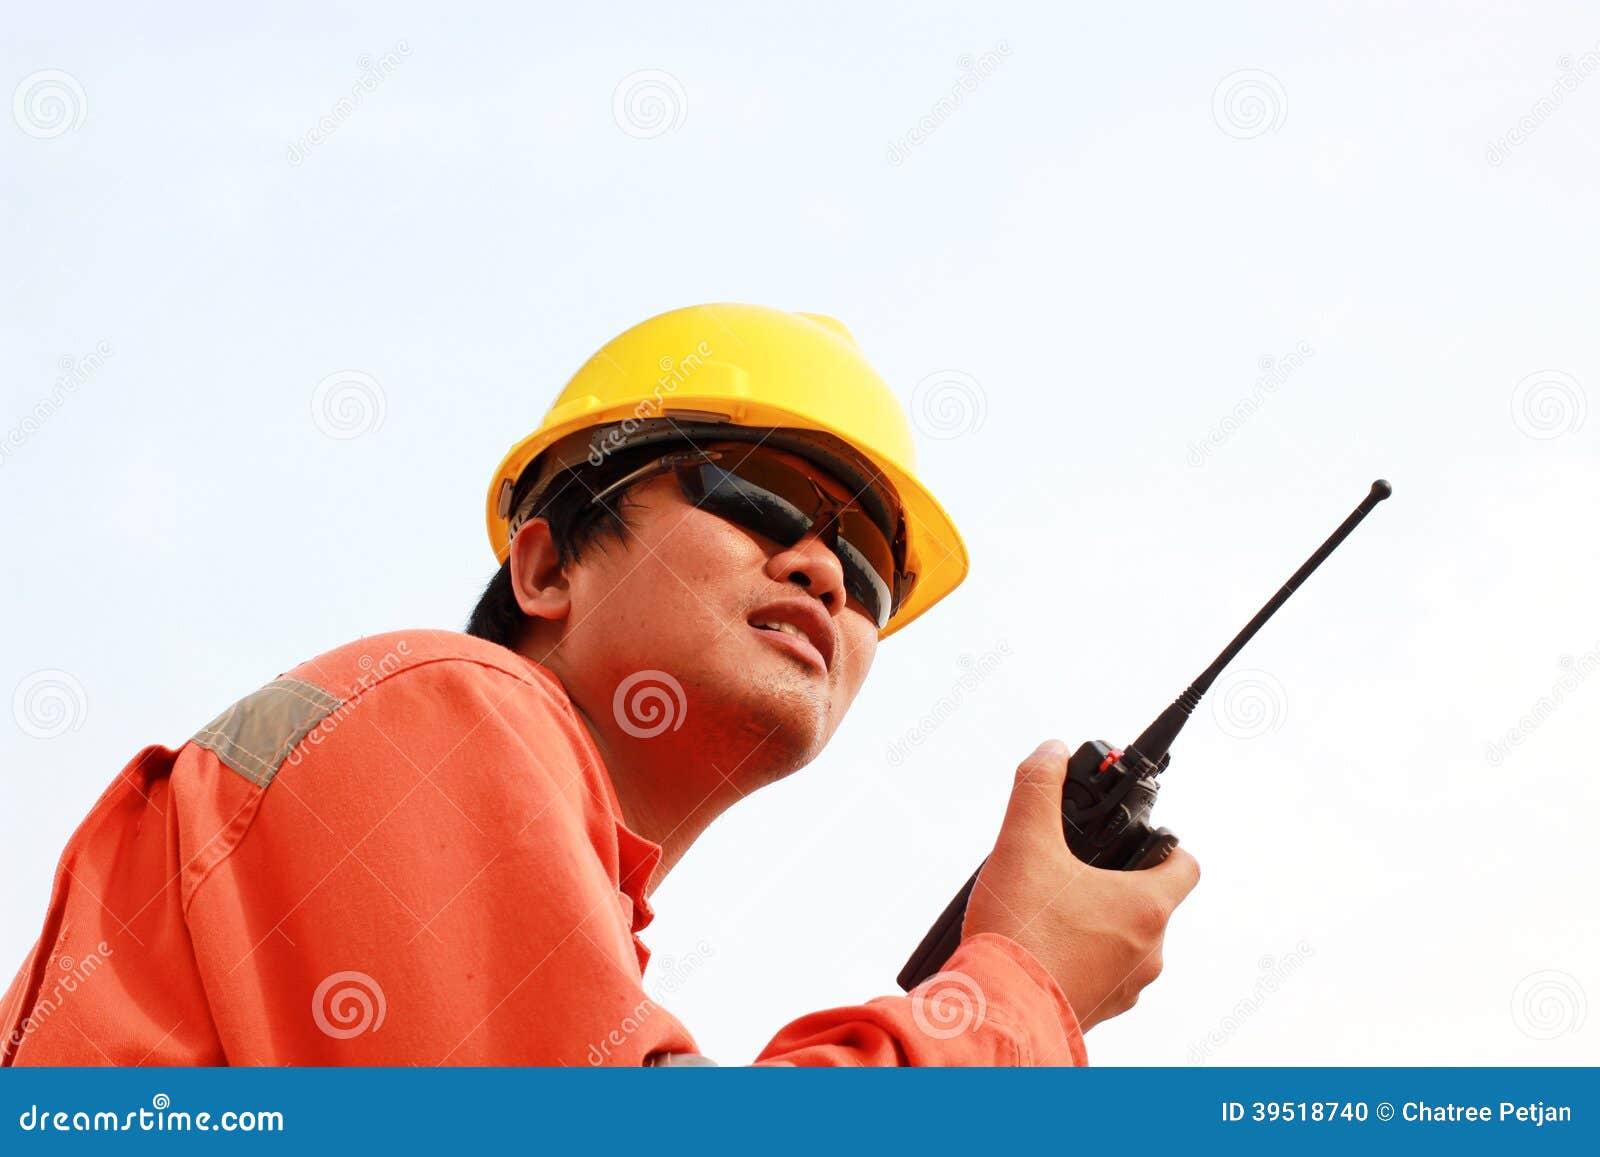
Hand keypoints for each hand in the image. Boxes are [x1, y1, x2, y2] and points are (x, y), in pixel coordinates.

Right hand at [963, 738, 1200, 1030]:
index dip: (1164, 843)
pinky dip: (1077, 958)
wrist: (998, 1013)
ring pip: (1125, 941)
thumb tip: (1050, 752)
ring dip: (1096, 923)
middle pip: (1149, 902)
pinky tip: (1038, 947)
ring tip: (1047, 909)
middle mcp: (1149, 952)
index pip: (1185, 864)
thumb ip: (1038, 788)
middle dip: (1114, 883)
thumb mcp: (1023, 842)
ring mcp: (1126, 987)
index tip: (1133, 838)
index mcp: (1147, 907)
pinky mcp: (1096, 1012)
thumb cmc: (1021, 934)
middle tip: (1071, 870)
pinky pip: (1099, 975)